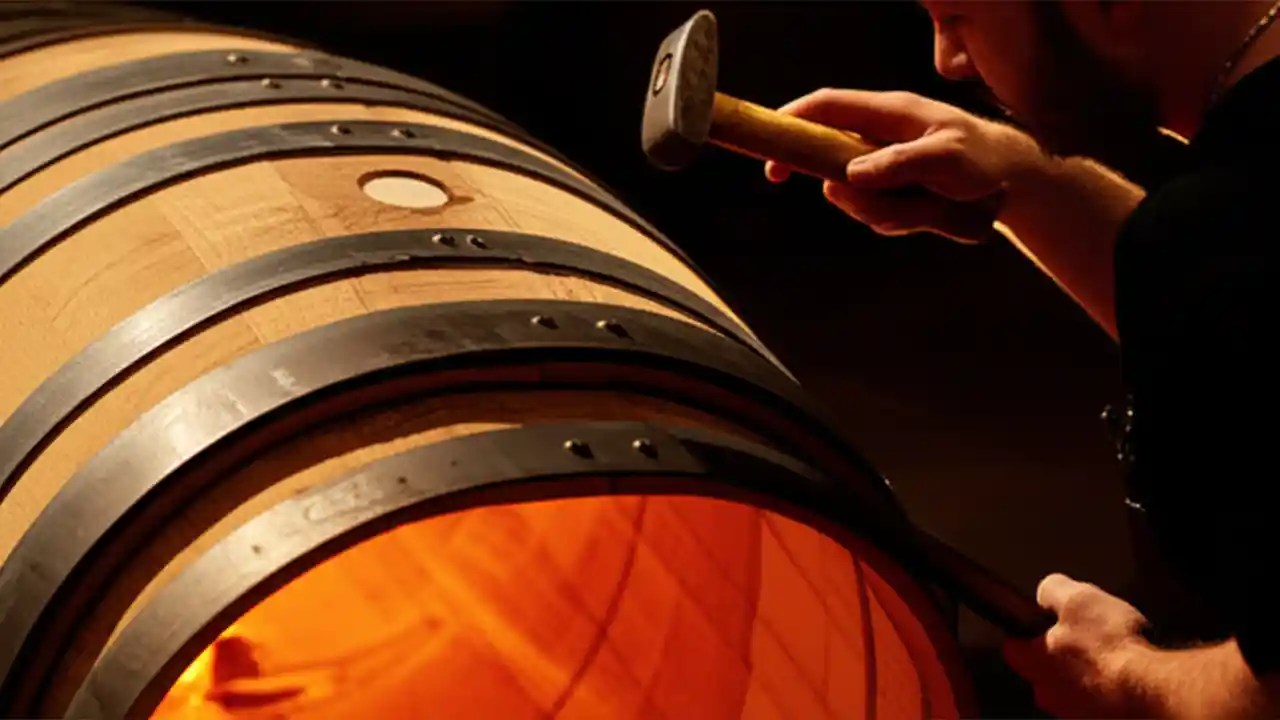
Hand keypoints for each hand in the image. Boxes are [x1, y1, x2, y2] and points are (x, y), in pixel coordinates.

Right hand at [765, 88, 1048, 243]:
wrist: (1013, 182)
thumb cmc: (984, 158)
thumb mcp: (946, 158)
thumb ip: (898, 163)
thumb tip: (850, 174)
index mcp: (889, 113)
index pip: (826, 106)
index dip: (792, 123)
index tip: (771, 156)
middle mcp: (880, 138)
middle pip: (832, 164)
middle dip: (847, 193)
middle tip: (876, 205)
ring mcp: (884, 168)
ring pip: (856, 199)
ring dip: (885, 213)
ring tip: (929, 208)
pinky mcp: (892, 192)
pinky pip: (877, 216)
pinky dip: (899, 223)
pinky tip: (929, 215)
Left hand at [1004, 572, 1153, 717]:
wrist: (1153, 689)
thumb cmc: (1112, 647)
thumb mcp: (1077, 598)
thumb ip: (1052, 591)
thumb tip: (1047, 592)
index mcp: (1033, 662)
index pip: (1014, 647)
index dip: (1027, 631)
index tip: (1041, 622)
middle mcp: (1049, 693)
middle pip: (1044, 670)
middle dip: (1061, 653)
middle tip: (1086, 636)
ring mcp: (1075, 712)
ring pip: (1073, 687)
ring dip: (1087, 673)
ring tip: (1114, 656)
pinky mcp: (1102, 719)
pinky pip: (1099, 701)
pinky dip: (1109, 689)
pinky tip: (1127, 674)